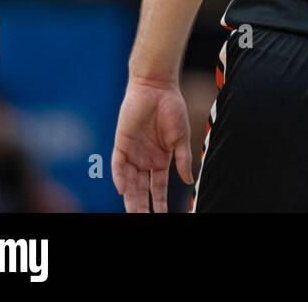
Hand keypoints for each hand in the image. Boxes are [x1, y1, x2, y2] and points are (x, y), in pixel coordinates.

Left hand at [112, 75, 194, 212]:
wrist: (157, 87)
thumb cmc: (172, 108)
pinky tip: (122, 189)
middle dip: (143, 206)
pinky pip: (118, 165)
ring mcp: (132, 152)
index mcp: (160, 160)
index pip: (157, 187)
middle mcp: (144, 160)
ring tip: (134, 213)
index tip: (163, 215)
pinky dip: (120, 177)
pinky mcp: (121, 143)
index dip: (159, 202)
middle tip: (144, 219)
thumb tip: (189, 181)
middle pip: (141, 189)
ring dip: (131, 197)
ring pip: (129, 182)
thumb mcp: (181, 138)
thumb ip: (183, 159)